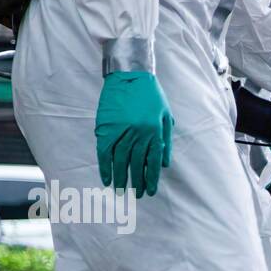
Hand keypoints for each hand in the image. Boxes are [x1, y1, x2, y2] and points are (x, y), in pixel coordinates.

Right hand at [95, 71, 173, 197]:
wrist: (130, 74)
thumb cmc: (151, 95)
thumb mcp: (166, 116)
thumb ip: (166, 140)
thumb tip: (164, 164)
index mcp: (154, 132)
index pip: (153, 163)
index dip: (151, 179)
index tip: (149, 191)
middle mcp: (139, 134)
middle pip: (136, 164)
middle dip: (137, 182)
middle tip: (136, 195)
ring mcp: (122, 131)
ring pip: (120, 160)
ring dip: (120, 177)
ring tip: (120, 190)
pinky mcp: (107, 127)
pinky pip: (105, 152)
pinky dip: (104, 166)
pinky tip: (106, 178)